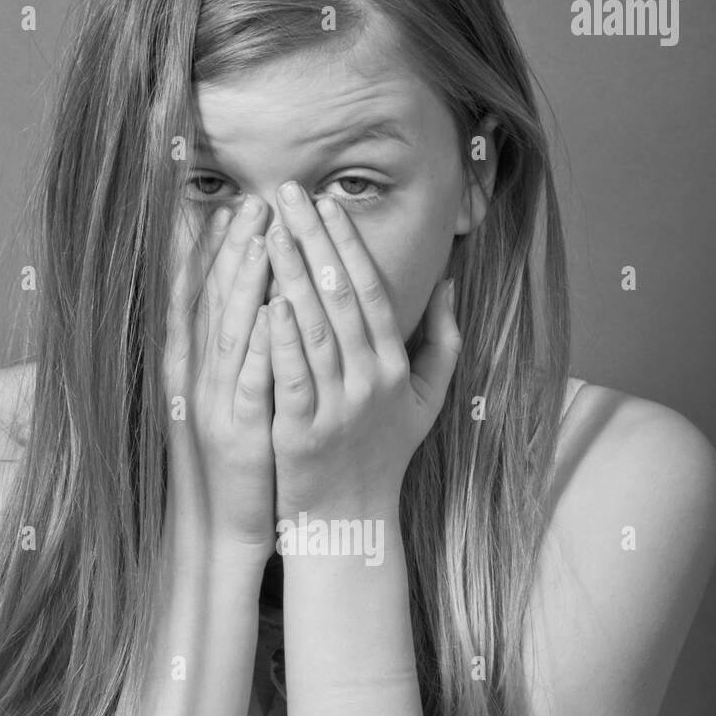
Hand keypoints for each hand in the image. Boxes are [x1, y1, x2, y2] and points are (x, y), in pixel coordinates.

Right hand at [163, 198, 276, 560]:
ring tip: (259, 235)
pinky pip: (249, 379)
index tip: (235, 209)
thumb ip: (237, 357)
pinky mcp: (239, 431)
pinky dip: (258, 343)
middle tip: (251, 202)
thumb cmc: (235, 463)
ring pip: (227, 330)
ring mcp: (214, 403)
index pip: (204, 300)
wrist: (221, 527)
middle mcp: (198, 379)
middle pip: (212, 302)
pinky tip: (270, 310)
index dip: (217, 252)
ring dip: (240, 281)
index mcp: (197, 370)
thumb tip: (255, 309)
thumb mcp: (228, 403)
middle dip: (231, 249)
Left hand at [260, 186, 461, 522]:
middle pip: (341, 299)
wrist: (351, 520)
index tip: (328, 203)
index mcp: (395, 369)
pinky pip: (292, 377)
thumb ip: (444, 341)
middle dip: (313, 242)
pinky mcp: (301, 432)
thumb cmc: (383, 456)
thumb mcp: (426, 401)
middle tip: (287, 194)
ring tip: (268, 231)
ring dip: (292, 275)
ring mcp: (336, 408)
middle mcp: (370, 383)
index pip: (371, 293)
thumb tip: (449, 283)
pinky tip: (266, 299)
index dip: (350, 245)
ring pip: (315, 329)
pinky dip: (281, 339)